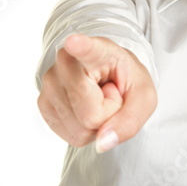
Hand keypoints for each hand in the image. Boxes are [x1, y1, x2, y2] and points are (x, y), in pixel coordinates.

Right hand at [37, 33, 157, 152]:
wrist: (107, 78)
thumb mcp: (143, 98)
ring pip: (80, 130)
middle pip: (91, 115)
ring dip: (95, 124)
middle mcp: (66, 62)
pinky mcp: (42, 103)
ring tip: (96, 99)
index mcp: (97, 51)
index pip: (86, 49)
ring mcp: (50, 83)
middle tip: (109, 94)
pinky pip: (70, 136)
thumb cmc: (126, 83)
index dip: (80, 47)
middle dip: (108, 115)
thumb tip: (101, 144)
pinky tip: (84, 108)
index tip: (73, 42)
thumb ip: (130, 120)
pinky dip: (83, 130)